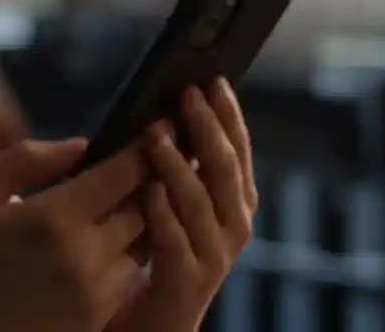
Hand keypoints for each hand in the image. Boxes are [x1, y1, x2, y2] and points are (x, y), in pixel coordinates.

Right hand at [0, 137, 149, 331]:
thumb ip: (26, 160)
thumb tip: (82, 145)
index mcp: (53, 218)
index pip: (123, 174)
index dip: (143, 148)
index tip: (155, 128)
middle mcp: (85, 257)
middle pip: (143, 209)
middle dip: (150, 181)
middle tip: (157, 158)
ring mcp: (94, 295)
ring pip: (144, 247)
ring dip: (144, 220)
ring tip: (138, 198)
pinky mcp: (93, 322)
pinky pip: (129, 280)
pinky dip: (129, 255)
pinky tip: (114, 240)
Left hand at [113, 78, 257, 331]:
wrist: (152, 326)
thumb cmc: (155, 256)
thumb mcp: (171, 205)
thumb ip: (173, 167)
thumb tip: (158, 113)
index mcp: (232, 203)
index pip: (237, 150)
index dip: (227, 114)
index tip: (211, 77)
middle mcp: (232, 227)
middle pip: (225, 169)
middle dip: (207, 127)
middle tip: (186, 92)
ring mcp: (214, 258)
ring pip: (202, 203)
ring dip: (179, 164)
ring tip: (154, 134)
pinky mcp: (187, 286)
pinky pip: (177, 245)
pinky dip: (164, 215)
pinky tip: (147, 191)